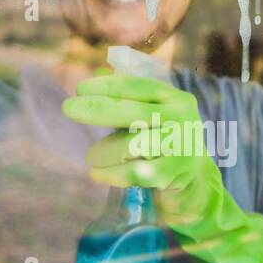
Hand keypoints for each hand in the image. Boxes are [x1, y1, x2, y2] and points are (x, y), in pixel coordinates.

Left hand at [61, 73, 224, 233]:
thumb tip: (94, 78)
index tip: (79, 88)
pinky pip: (134, 173)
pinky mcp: (174, 175)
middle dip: (97, 109)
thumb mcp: (152, 117)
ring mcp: (180, 147)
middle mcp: (182, 120)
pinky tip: (96, 173)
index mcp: (176, 99)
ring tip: (91, 157)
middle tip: (68, 108)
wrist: (194, 184)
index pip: (138, 87)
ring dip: (104, 151)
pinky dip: (111, 173)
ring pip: (132, 146)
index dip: (107, 86)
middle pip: (133, 112)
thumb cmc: (164, 144)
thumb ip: (127, 100)